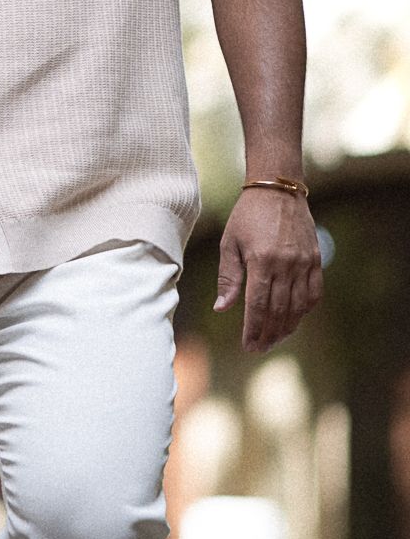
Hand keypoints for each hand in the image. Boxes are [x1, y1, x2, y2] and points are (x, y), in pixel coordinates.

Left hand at [214, 188, 322, 352]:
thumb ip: (228, 277)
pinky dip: (305, 310)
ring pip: (298, 306)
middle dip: (268, 334)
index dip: (253, 329)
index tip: (248, 346)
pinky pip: (314, 293)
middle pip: (279, 311)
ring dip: (287, 327)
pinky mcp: (316, 259)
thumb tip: (222, 308)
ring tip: (275, 339)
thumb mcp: (229, 243)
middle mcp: (286, 264)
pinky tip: (294, 319)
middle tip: (259, 348)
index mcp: (261, 261)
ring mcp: (304, 262)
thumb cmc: (247, 215)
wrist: (277, 190)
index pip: (258, 305)